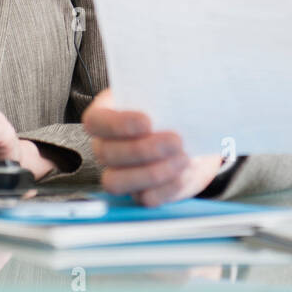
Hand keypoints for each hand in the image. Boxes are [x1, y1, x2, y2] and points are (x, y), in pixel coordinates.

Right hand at [83, 88, 223, 205]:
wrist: (196, 136)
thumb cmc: (176, 111)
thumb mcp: (170, 95)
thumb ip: (164, 93)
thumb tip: (173, 95)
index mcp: (108, 115)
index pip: (95, 121)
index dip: (117, 124)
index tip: (147, 121)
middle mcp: (107, 146)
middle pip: (106, 154)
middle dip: (143, 149)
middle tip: (175, 140)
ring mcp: (120, 173)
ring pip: (116, 182)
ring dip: (151, 172)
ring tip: (182, 158)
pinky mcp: (140, 193)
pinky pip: (144, 198)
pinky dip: (166, 187)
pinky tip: (183, 172)